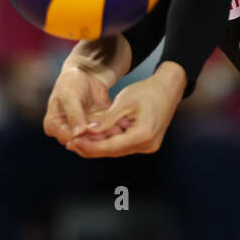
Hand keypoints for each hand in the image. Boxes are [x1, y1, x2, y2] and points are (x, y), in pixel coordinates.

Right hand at [43, 63, 112, 144]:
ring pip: (94, 139)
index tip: (94, 132)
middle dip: (96, 138)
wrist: (86, 73)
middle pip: (81, 141)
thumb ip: (74, 114)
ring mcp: (81, 131)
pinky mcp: (95, 128)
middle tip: (109, 132)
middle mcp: (65, 132)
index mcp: (53, 125)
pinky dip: (112, 128)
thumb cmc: (72, 81)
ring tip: (117, 129)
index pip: (67, 138)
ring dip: (107, 135)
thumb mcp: (69, 94)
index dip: (81, 138)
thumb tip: (78, 133)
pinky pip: (104, 132)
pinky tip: (121, 124)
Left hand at [65, 62, 185, 157]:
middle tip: (70, 144)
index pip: (110, 146)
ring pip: (117, 150)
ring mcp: (149, 146)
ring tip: (78, 142)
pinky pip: (123, 145)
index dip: (90, 145)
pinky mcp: (147, 143)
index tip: (72, 142)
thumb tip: (89, 132)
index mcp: (143, 135)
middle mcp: (147, 145)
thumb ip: (107, 119)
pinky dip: (109, 142)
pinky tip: (94, 138)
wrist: (169, 89)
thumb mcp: (124, 101)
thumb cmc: (147, 91)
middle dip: (91, 148)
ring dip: (99, 146)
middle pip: (113, 151)